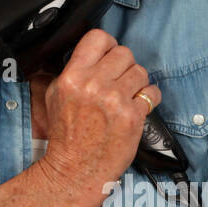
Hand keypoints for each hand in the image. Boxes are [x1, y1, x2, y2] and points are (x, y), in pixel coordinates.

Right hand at [33, 28, 159, 197]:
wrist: (75, 168)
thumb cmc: (65, 135)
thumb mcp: (55, 96)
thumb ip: (71, 71)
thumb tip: (91, 54)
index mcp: (72, 77)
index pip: (98, 38)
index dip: (107, 44)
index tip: (109, 53)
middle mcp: (94, 85)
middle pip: (123, 53)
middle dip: (123, 65)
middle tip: (118, 79)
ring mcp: (115, 101)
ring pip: (140, 71)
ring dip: (136, 81)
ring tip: (126, 95)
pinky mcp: (133, 116)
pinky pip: (152, 92)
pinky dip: (148, 97)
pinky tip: (137, 105)